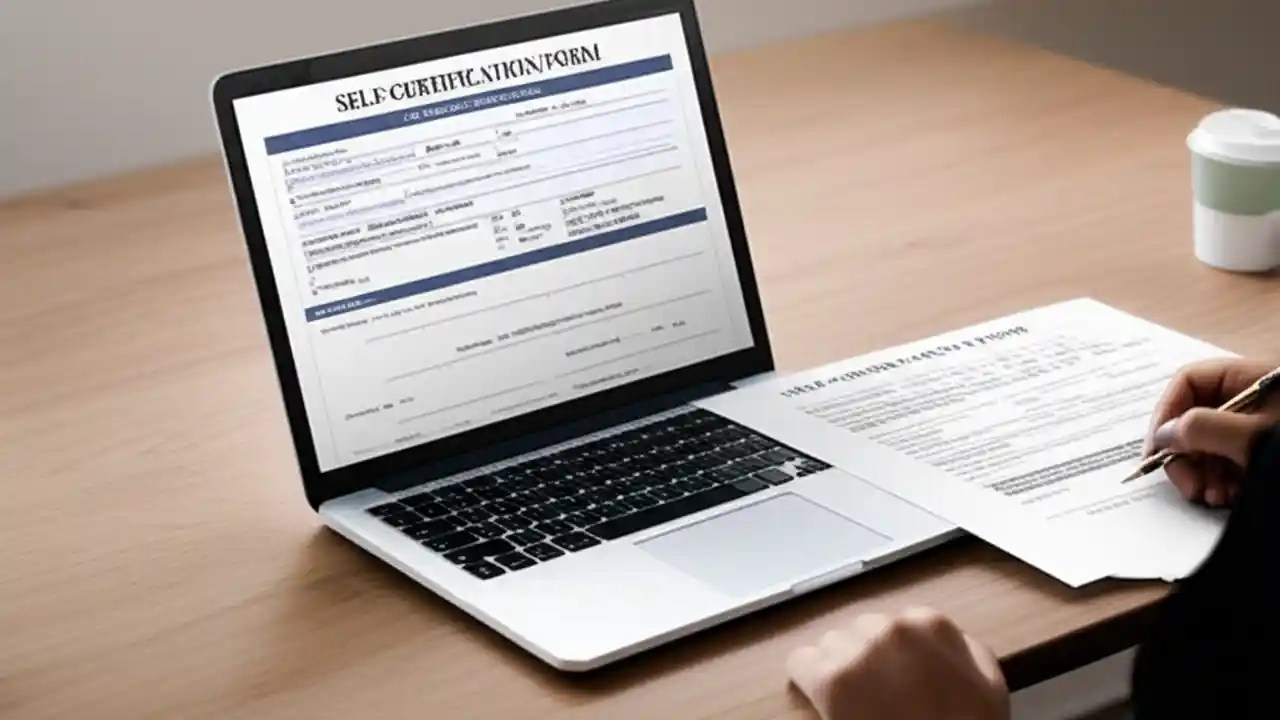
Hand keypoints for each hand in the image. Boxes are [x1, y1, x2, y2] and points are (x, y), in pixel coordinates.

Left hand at [786, 607, 1008, 719]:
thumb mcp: (989, 688)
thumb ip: (967, 651)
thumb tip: (944, 637)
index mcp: (931, 626)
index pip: (897, 623)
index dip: (895, 655)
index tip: (897, 678)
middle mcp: (892, 629)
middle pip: (860, 631)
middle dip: (865, 659)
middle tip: (876, 695)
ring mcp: (859, 652)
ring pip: (830, 644)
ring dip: (838, 668)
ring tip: (854, 700)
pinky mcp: (830, 680)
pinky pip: (800, 661)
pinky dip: (806, 679)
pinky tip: (822, 699)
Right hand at [1145, 358, 1279, 506]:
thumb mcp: (1255, 438)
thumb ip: (1204, 430)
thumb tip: (1165, 435)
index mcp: (1251, 377)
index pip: (1190, 382)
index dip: (1166, 413)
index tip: (1158, 449)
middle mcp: (1252, 398)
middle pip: (1195, 415)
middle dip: (1185, 453)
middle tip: (1186, 485)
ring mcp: (1258, 427)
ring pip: (1209, 444)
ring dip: (1201, 473)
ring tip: (1210, 497)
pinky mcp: (1264, 455)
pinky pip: (1227, 462)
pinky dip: (1220, 481)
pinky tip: (1226, 498)